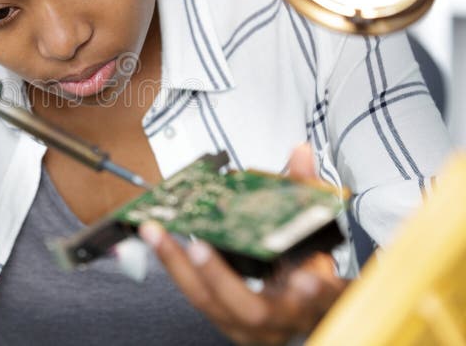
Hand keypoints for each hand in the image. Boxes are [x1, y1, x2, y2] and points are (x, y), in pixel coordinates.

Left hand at [139, 143, 347, 344]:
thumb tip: (299, 151)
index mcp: (314, 296)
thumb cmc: (307, 270)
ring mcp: (248, 325)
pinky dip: (176, 267)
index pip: (319, 297)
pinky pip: (195, 295)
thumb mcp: (317, 234)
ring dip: (180, 267)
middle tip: (199, 247)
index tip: (305, 279)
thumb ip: (307, 191)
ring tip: (157, 234)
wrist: (299, 308)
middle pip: (252, 309)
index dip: (313, 291)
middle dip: (220, 276)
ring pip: (211, 303)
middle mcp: (280, 318)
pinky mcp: (222, 317)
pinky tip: (159, 242)